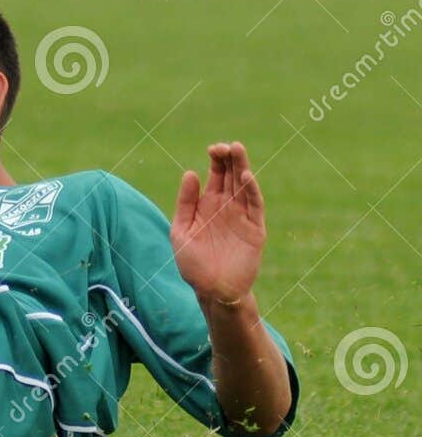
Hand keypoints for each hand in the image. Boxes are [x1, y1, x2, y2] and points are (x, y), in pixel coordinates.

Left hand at [171, 141, 265, 308]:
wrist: (212, 290)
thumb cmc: (192, 263)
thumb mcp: (181, 230)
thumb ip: (185, 203)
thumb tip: (190, 172)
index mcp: (208, 205)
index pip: (215, 176)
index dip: (215, 161)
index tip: (213, 148)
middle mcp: (227, 207)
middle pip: (231, 176)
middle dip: (229, 159)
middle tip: (227, 145)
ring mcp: (242, 217)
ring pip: (244, 186)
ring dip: (242, 168)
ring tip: (237, 150)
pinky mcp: (255, 230)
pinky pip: (255, 206)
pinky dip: (252, 190)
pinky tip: (245, 176)